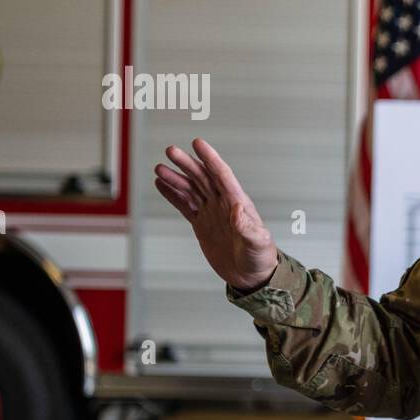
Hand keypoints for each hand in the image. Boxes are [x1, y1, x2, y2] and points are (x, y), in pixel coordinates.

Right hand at [153, 138, 278, 292]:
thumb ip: (249, 228)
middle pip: (203, 178)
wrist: (252, 276)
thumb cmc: (260, 258)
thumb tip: (237, 210)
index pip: (222, 175)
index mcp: (238, 203)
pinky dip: (172, 195)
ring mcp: (211, 212)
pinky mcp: (202, 224)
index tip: (198, 143)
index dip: (210, 158)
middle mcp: (223, 204)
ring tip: (159, 168)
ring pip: (191, 189)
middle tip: (171, 151)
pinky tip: (161, 184)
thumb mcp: (258, 243)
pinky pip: (185, 205)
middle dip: (187, 164)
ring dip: (176, 178)